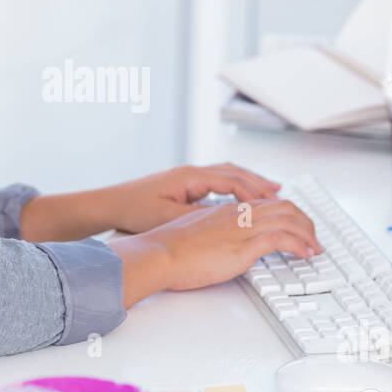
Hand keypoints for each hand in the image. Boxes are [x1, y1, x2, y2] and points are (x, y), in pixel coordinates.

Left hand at [100, 163, 282, 234]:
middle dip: (260, 183)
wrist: (109, 204)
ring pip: (228, 175)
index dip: (256, 192)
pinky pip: (218, 183)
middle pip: (235, 172)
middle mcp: (192, 172)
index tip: (275, 202)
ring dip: (250, 183)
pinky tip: (243, 200)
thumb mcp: (169, 217)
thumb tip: (229, 219)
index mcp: (190, 176)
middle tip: (282, 195)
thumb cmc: (133, 210)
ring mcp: (188, 178)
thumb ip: (200, 217)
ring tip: (272, 193)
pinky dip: (236, 189)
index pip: (232, 180)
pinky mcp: (184, 186)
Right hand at [108, 198, 321, 306]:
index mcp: (224, 210)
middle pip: (283, 207)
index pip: (265, 204)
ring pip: (288, 219)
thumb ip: (209, 235)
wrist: (157, 254)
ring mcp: (241, 229)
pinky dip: (299, 245)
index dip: (285, 214)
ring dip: (308, 234)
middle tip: (312, 238)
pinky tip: (305, 255)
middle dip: (304, 222)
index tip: (294, 228)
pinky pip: (281, 239)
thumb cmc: (166, 249)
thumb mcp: (192, 235)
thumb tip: (217, 245)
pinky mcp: (243, 246)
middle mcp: (236, 215)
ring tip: (315, 248)